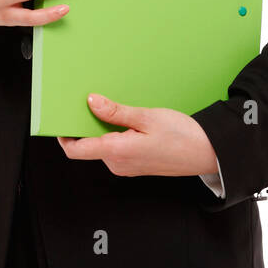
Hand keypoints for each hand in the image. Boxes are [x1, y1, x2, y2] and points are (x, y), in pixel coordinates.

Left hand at [56, 93, 220, 179]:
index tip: (60, 118)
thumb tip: (92, 102)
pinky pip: (115, 149)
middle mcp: (118, 164)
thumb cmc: (182, 137)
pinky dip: (115, 134)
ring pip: (102, 146)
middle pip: (88, 145)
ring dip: (104, 128)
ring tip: (118, 108)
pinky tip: (129, 121)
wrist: (207, 153)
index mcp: (117, 152)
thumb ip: (116, 112)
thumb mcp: (147, 117)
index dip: (63, 135)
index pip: (76, 150)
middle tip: (93, 101)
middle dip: (87, 124)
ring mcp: (126, 166)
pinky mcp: (134, 164)